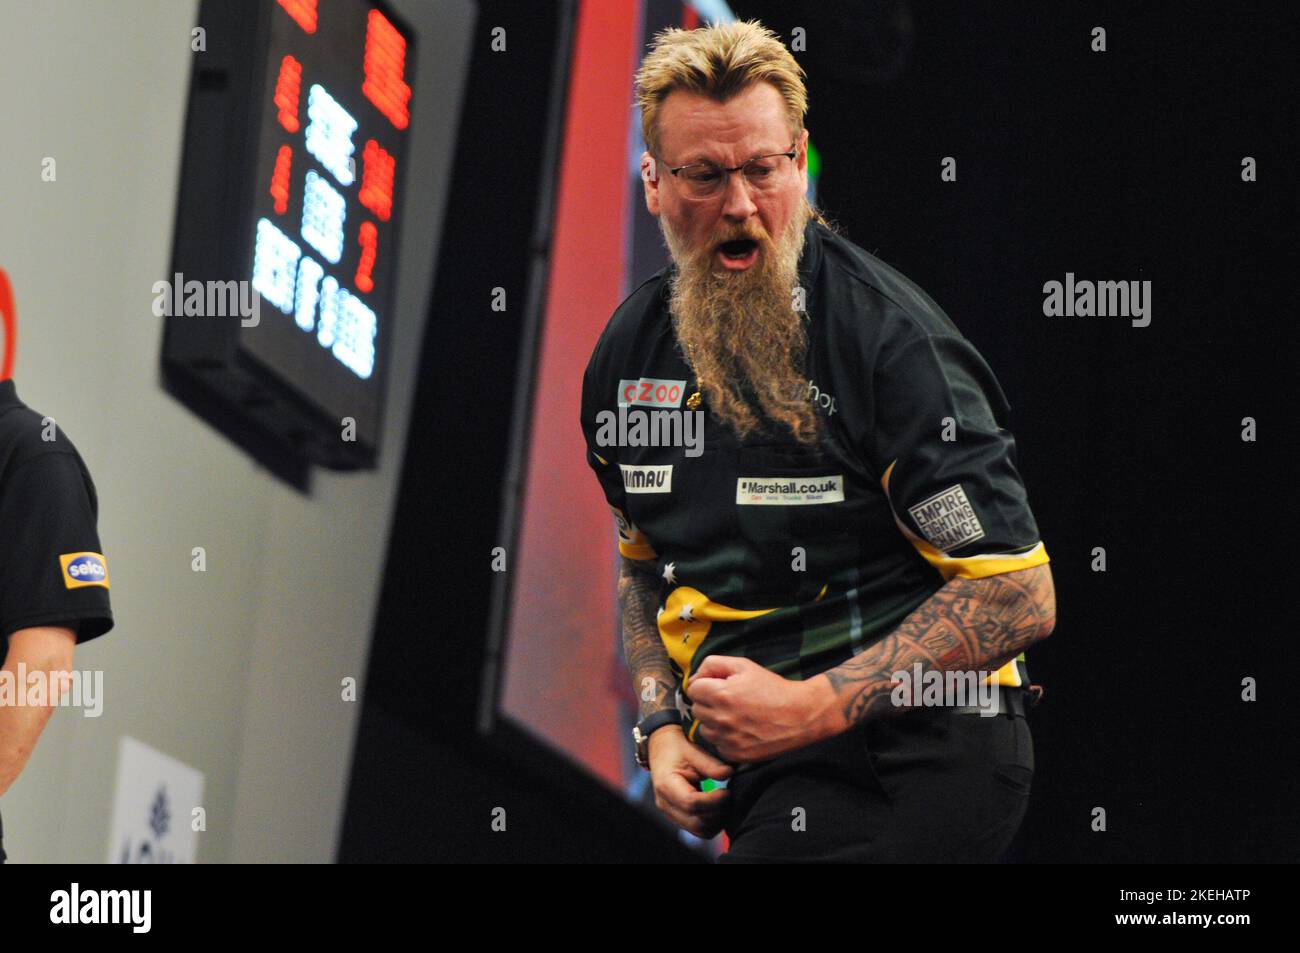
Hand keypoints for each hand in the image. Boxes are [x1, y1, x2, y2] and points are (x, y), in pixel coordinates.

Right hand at [647, 725, 733, 838]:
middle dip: (717, 813)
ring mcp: (670, 812)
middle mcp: (665, 803)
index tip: (727, 792)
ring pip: (698, 830)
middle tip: (728, 797)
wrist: (661, 749)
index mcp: (666, 785)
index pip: (692, 803)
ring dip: (716, 820)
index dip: (713, 801)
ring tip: (725, 803)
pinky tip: (718, 807)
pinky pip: (697, 828)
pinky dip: (711, 822)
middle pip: (696, 822)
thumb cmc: (676, 747)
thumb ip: (710, 764)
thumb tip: (728, 773)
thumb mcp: (692, 750)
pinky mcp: (677, 816)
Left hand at [688, 656, 834, 763]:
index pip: (693, 689)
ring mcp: (728, 739)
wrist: (800, 715)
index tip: (718, 687)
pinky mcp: (736, 755)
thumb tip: (695, 678)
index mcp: (721, 694)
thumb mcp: (744, 665)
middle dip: (708, 703)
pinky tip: (741, 730)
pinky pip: (717, 746)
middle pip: (697, 709)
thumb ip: (713, 665)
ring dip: (714, 722)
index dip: (705, 685)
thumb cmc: (772, 688)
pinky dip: (724, 739)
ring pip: (705, 729)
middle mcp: (721, 718)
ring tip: (735, 716)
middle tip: (728, 701)